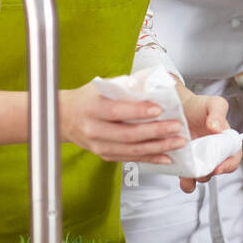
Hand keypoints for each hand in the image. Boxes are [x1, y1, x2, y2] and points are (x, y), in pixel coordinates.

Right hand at [59, 82, 184, 162]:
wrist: (64, 118)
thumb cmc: (87, 98)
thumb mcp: (101, 86)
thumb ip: (125, 86)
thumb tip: (153, 83)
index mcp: (93, 108)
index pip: (117, 111)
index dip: (139, 111)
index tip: (159, 109)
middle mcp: (94, 129)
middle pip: (128, 134)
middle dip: (156, 131)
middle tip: (176, 126)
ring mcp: (99, 145)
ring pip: (132, 150)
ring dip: (159, 147)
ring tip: (178, 141)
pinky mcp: (105, 155)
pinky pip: (131, 158)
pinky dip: (151, 158)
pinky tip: (167, 156)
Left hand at [177, 93, 240, 193]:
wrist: (178, 106)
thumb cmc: (199, 105)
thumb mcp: (213, 103)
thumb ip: (218, 113)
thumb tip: (217, 128)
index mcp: (225, 141)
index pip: (233, 158)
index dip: (229, 166)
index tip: (218, 168)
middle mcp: (213, 153)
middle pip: (215, 171)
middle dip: (208, 174)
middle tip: (198, 168)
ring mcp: (198, 159)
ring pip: (200, 178)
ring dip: (194, 180)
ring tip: (186, 173)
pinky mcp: (184, 163)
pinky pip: (185, 178)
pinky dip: (183, 179)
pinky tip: (177, 169)